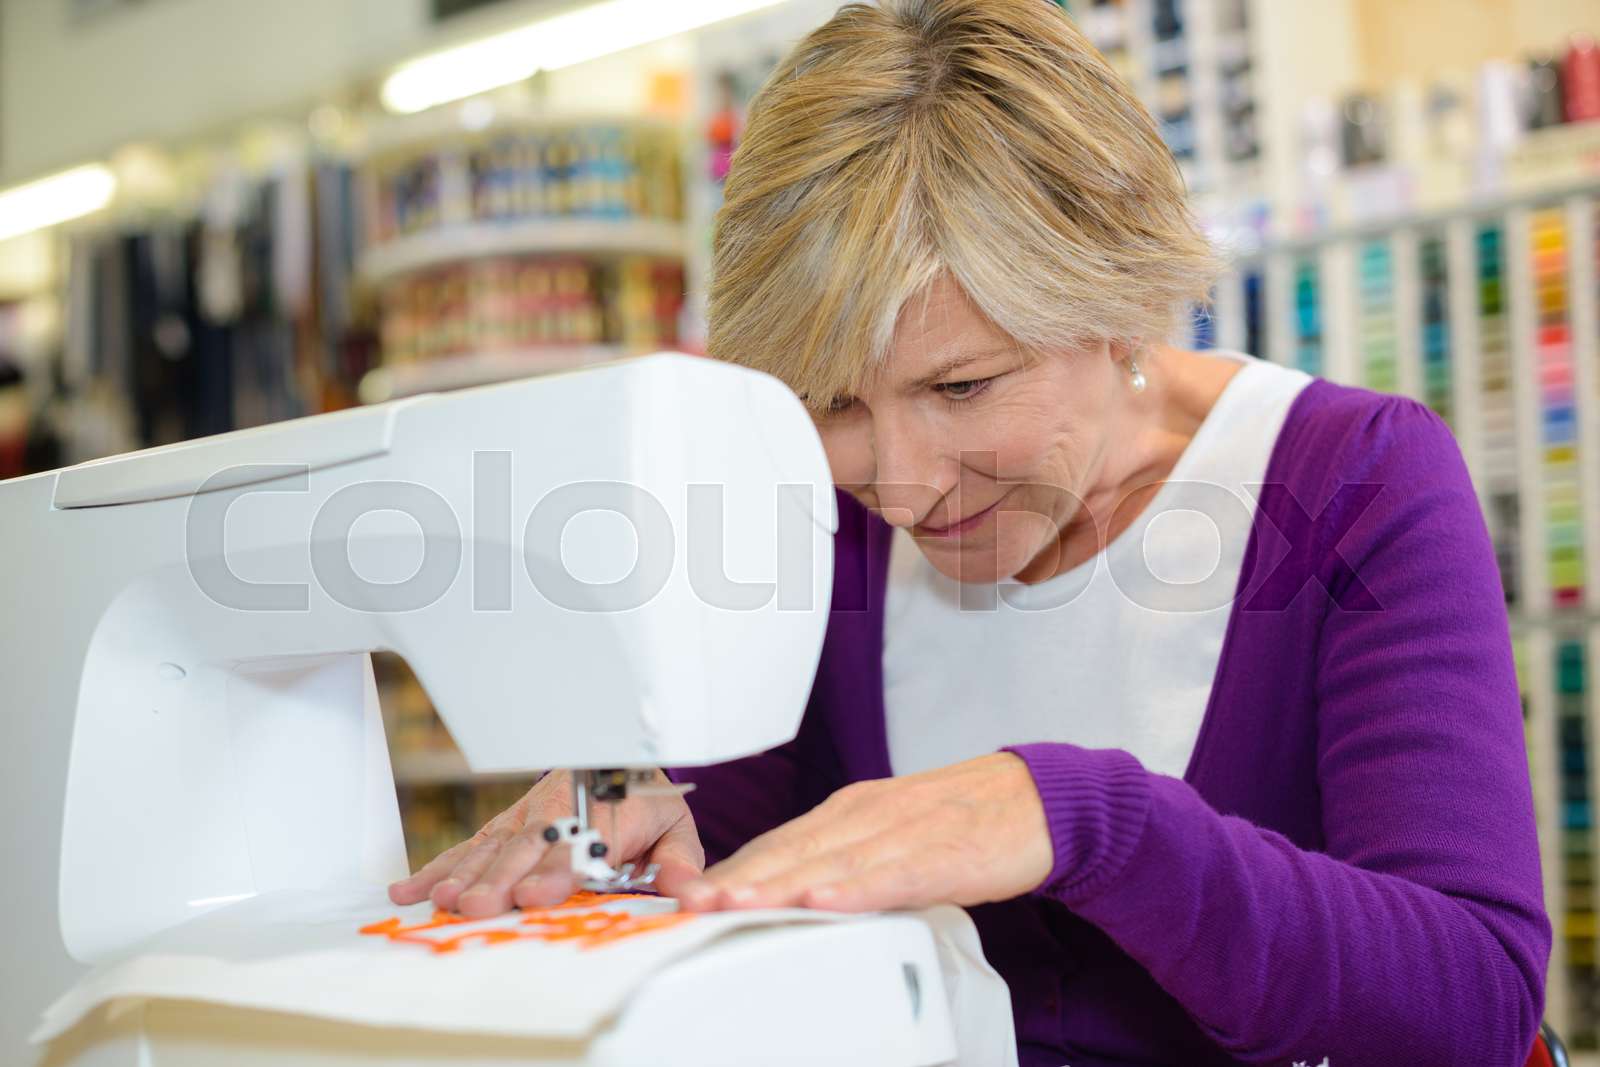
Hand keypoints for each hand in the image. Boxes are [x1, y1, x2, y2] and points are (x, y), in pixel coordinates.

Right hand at [388, 769, 704, 918]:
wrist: (618, 761)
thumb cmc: (644, 804)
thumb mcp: (674, 826)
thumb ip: (679, 860)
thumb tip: (686, 889)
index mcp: (602, 815)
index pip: (579, 844)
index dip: (559, 870)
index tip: (542, 894)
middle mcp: (556, 814)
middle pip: (526, 849)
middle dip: (502, 879)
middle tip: (481, 906)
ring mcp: (524, 820)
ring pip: (491, 847)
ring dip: (465, 874)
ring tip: (443, 901)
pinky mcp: (502, 828)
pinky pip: (468, 846)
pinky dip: (437, 867)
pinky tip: (411, 889)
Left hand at [673, 753, 1051, 912]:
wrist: (1036, 800)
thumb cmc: (960, 822)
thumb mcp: (887, 837)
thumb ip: (840, 864)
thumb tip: (788, 896)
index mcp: (849, 812)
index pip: (777, 844)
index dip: (730, 870)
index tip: (685, 894)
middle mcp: (867, 816)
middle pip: (790, 851)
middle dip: (736, 879)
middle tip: (687, 902)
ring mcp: (904, 832)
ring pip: (830, 862)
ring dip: (778, 885)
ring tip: (733, 905)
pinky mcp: (944, 853)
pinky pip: (893, 874)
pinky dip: (856, 889)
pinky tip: (824, 902)